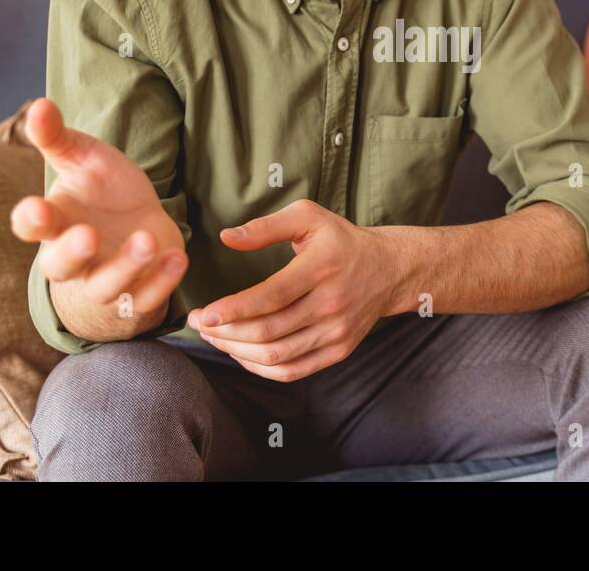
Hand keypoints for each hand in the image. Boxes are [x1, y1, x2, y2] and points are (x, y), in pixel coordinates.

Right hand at [9, 98, 187, 323]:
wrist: (140, 218)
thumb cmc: (103, 188)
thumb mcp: (83, 157)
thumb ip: (58, 137)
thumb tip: (39, 104)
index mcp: (55, 222)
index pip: (30, 226)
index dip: (31, 221)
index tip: (38, 209)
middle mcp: (74, 257)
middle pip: (61, 267)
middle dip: (74, 253)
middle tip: (89, 235)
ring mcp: (106, 279)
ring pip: (106, 287)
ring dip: (126, 267)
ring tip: (147, 240)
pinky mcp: (140, 292)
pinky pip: (147, 298)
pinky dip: (163, 282)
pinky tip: (178, 257)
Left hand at [189, 199, 399, 381]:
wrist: (389, 269)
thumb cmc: (341, 240)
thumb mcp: (308, 217)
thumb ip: (267, 226)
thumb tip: (228, 237)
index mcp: (322, 267)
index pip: (271, 296)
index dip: (233, 309)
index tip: (203, 313)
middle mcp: (332, 303)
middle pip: (269, 331)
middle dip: (226, 332)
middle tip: (199, 324)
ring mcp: (337, 331)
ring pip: (277, 356)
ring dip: (237, 351)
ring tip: (214, 337)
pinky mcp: (339, 350)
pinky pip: (293, 370)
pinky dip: (260, 367)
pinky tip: (241, 353)